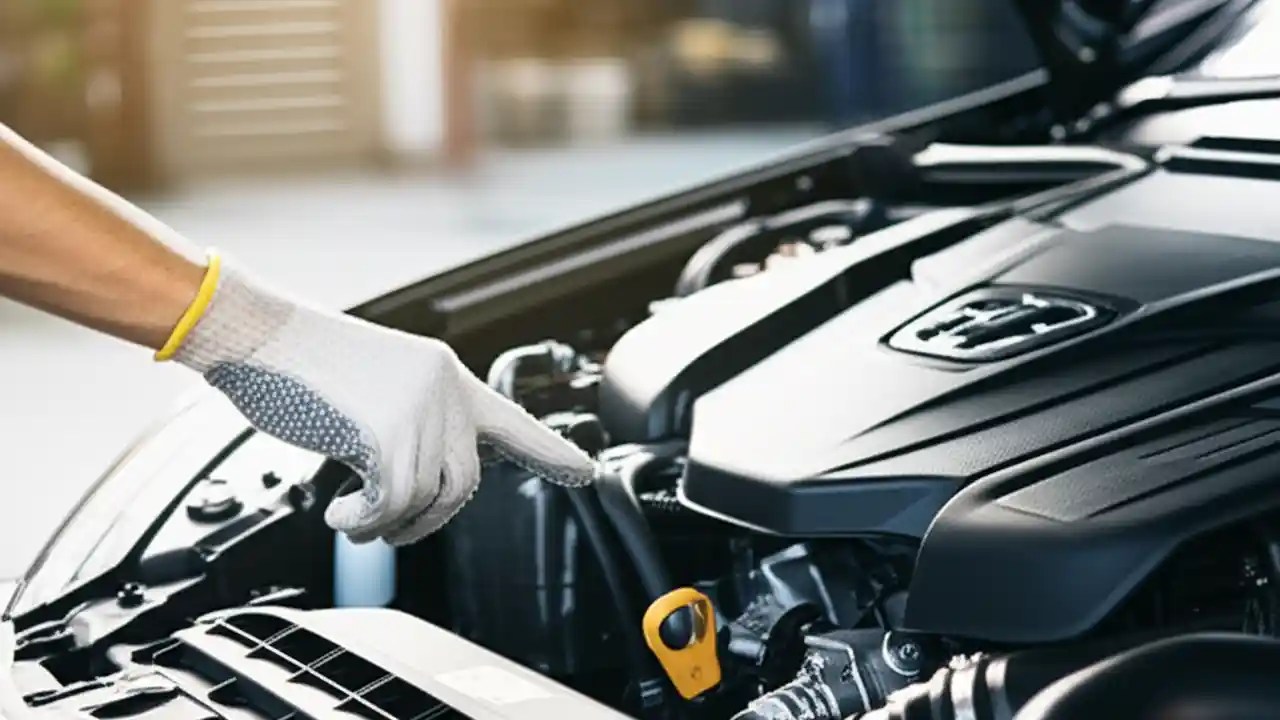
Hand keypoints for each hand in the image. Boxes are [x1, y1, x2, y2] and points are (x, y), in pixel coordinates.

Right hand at [171, 255, 595, 544]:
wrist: (254, 334)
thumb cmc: (302, 364)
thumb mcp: (376, 389)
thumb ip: (413, 427)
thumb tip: (427, 485)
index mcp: (445, 375)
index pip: (512, 419)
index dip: (549, 451)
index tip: (585, 471)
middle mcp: (443, 390)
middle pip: (465, 481)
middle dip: (429, 518)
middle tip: (389, 526)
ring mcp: (418, 411)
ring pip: (430, 498)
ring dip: (391, 524)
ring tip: (357, 517)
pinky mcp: (385, 434)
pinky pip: (391, 505)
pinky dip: (362, 522)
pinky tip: (339, 512)